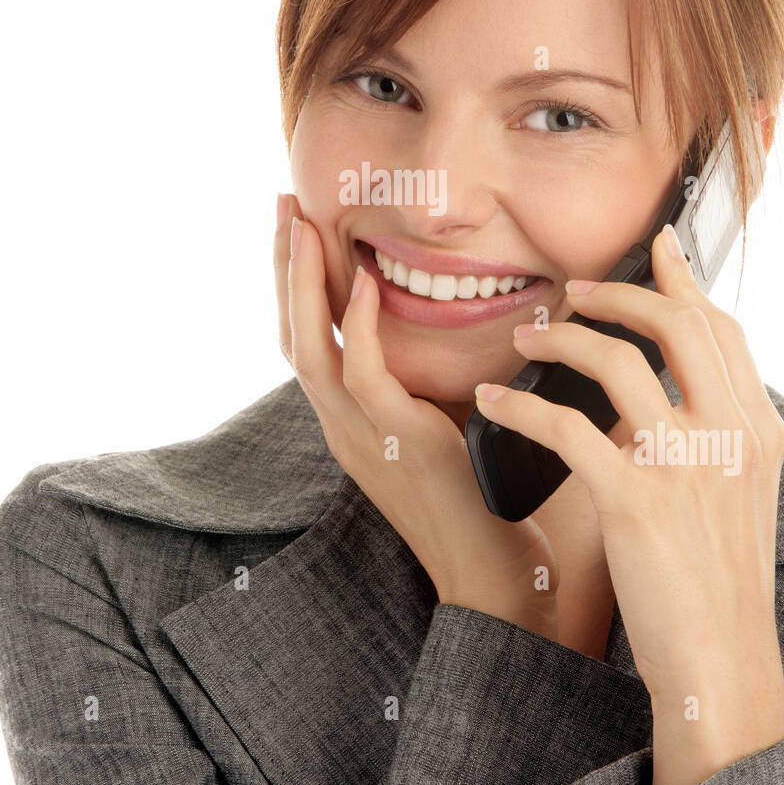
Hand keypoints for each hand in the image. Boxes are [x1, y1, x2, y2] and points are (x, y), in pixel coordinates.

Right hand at [274, 193, 559, 635]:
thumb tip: (490, 319)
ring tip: (301, 224)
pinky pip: (362, 377)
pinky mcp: (393, 445)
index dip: (299, 283)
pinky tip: (364, 285)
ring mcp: (360, 437)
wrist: (499, 579)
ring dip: (303, 282)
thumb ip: (450, 379)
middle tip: (283, 205)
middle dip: (285, 267)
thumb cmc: (492, 504)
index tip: (302, 227)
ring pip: (309, 348)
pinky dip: (357, 328)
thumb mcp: (456, 430)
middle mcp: (343, 427)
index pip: (310, 340)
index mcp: (354, 422)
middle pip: (291, 334)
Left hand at [475, 223, 783, 784]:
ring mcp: (684, 467)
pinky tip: (492, 399)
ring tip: (526, 338)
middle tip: (573, 289)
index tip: (658, 248)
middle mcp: (729, 437)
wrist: (722, 665)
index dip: (684, 283)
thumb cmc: (718, 583)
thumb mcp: (739, 495)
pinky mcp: (635, 501)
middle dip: (618, 293)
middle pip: (676, 325)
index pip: (721, 331)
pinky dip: (520, 405)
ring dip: (561, 340)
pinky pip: (566, 427)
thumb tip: (673, 389)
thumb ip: (716, 434)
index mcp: (756, 431)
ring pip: (617, 361)